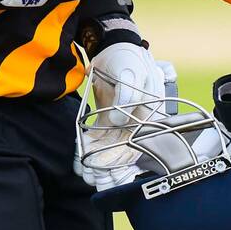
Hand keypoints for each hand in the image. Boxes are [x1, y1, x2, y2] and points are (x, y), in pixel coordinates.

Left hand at [75, 42, 172, 190]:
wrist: (114, 48)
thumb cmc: (128, 59)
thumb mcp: (131, 71)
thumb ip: (127, 94)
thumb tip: (119, 120)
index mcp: (150, 114)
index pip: (139, 144)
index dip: (124, 161)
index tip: (108, 172)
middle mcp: (138, 124)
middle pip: (125, 152)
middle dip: (109, 169)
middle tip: (93, 181)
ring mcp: (123, 124)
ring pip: (111, 150)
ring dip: (98, 164)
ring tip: (85, 175)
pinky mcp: (108, 121)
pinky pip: (99, 139)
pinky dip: (90, 150)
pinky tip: (80, 159)